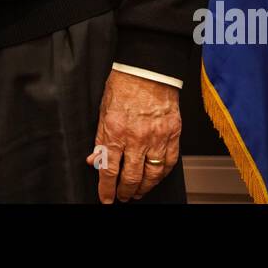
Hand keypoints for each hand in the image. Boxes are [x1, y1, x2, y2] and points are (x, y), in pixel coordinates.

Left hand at [86, 70, 181, 202]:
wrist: (148, 69)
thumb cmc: (124, 85)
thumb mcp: (103, 112)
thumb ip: (100, 139)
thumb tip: (95, 160)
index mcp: (116, 131)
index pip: (109, 170)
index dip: (106, 189)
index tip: (105, 198)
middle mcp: (137, 138)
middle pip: (131, 177)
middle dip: (124, 192)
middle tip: (122, 196)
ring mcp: (157, 138)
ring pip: (152, 175)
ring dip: (143, 188)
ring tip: (137, 192)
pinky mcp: (173, 134)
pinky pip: (169, 163)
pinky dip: (161, 174)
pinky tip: (155, 178)